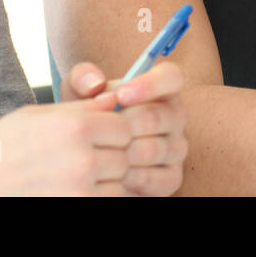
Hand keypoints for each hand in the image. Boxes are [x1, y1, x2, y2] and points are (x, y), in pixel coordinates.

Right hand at [0, 96, 132, 195]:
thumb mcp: (36, 116)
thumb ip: (80, 109)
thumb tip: (114, 99)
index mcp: (76, 127)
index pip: (125, 127)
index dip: (115, 131)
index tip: (102, 137)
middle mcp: (83, 160)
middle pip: (126, 157)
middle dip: (113, 157)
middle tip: (89, 159)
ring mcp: (79, 192)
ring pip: (120, 185)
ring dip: (107, 182)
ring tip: (77, 177)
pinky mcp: (73, 211)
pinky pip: (105, 203)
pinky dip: (96, 197)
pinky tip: (73, 191)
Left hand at [64, 60, 188, 195]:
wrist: (88, 154)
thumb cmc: (89, 118)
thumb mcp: (78, 93)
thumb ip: (82, 78)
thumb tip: (96, 83)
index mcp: (161, 89)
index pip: (171, 77)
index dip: (150, 84)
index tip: (122, 94)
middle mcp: (175, 116)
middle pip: (160, 116)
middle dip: (126, 125)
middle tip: (102, 132)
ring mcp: (177, 147)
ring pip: (156, 149)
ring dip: (124, 154)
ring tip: (102, 153)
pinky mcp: (172, 176)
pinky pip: (159, 178)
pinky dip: (132, 179)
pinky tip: (114, 175)